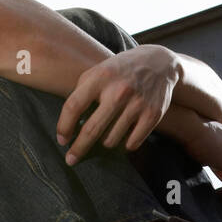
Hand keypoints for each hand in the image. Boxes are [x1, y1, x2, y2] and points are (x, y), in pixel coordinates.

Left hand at [56, 45, 181, 164]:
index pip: (74, 105)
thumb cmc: (121, 70)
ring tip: (105, 134)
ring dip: (104, 142)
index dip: (64, 126)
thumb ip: (82, 91)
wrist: (159, 62)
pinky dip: (125, 144)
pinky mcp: (153, 114)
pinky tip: (123, 136)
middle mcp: (119, 90)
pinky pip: (132, 143)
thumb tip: (68, 124)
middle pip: (92, 129)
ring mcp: (137, 103)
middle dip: (78, 149)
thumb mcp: (99, 70)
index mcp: (101, 76)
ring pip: (111, 140)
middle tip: (71, 160)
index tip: (61, 140)